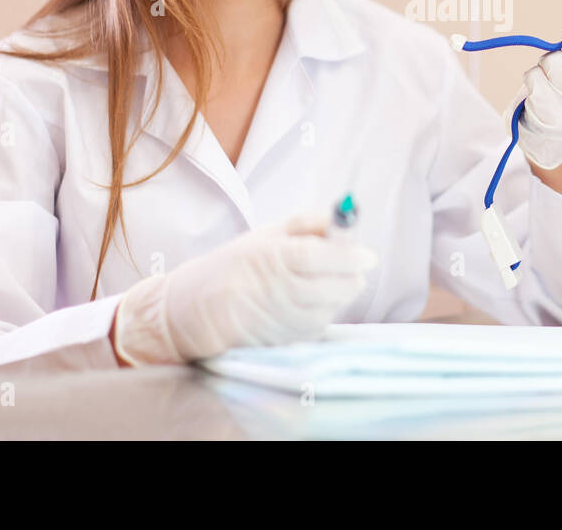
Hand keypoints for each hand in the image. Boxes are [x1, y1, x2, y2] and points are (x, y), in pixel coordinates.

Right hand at [112, 209, 377, 364]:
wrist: (193, 311)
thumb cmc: (232, 266)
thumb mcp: (264, 235)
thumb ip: (305, 224)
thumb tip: (340, 220)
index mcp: (270, 257)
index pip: (319, 257)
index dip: (349, 256)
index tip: (368, 255)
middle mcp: (276, 290)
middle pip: (334, 287)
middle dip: (351, 276)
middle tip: (353, 267)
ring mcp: (280, 319)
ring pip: (330, 309)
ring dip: (338, 296)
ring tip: (326, 283)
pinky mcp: (282, 340)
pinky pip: (317, 327)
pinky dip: (323, 313)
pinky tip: (310, 303)